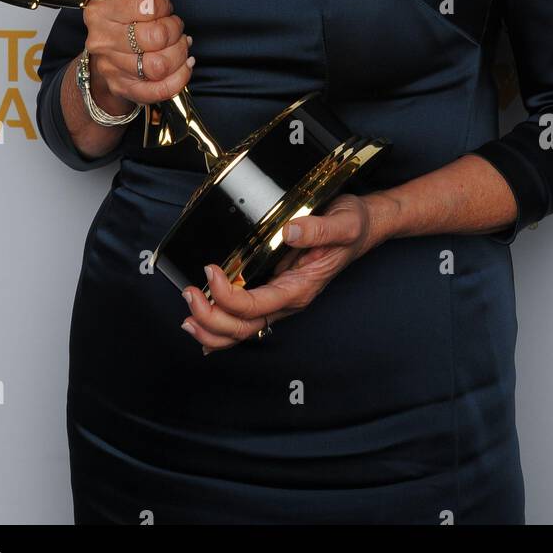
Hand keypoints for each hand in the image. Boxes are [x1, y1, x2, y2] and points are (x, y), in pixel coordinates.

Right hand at [83, 0, 193, 114]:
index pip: (147, 6)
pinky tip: (184, 65)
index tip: (162, 7)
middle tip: (173, 27)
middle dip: (174, 30)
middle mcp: (101, 40)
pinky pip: (159, 90)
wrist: (107, 43)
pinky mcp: (123, 88)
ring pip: (159, 66)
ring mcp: (110, 67)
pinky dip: (180, 78)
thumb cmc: (127, 10)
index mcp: (100, 10)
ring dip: (179, 53)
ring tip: (178, 45)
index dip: (164, 6)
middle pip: (155, 38)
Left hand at [179, 192, 385, 353]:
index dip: (228, 296)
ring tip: (188, 315)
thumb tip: (291, 230)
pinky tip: (202, 324)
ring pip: (241, 330)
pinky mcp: (274, 289)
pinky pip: (246, 318)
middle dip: (211, 318)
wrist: (364, 227)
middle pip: (243, 327)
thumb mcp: (344, 222)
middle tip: (188, 294)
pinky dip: (220, 326)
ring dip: (211, 328)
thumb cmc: (353, 226)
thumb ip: (320, 229)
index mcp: (300, 288)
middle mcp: (288, 299)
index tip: (211, 271)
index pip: (257, 305)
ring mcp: (280, 297)